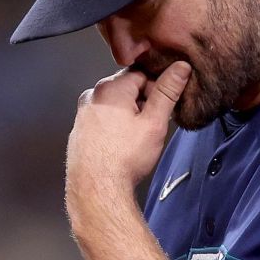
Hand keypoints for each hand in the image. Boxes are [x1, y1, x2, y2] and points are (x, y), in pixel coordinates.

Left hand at [65, 62, 191, 216]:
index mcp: (110, 88)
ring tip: (135, 139)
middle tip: (151, 126)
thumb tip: (180, 69)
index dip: (157, 89)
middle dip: (142, 103)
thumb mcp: (154, 123)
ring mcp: (82, 114)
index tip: (163, 107)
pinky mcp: (79, 131)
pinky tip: (120, 146)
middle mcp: (92, 96)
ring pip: (114, 105)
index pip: (142, 73)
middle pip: (127, 88)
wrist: (97, 189)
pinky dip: (114, 128)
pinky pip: (102, 120)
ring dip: (128, 116)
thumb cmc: (123, 160)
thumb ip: (167, 92)